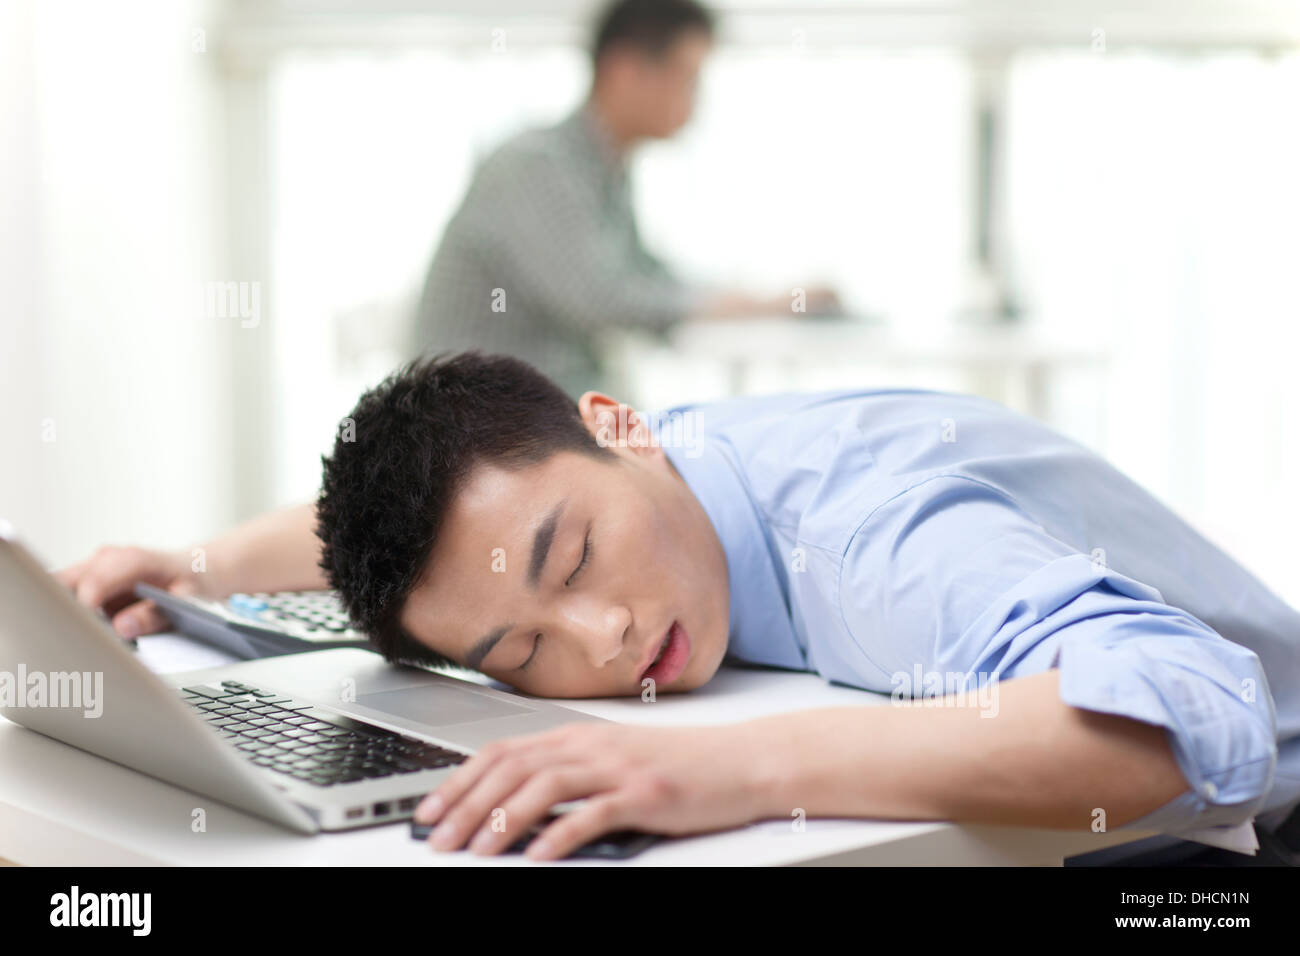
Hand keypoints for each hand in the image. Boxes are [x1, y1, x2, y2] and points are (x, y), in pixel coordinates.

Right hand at [54, 545, 204, 639]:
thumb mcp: (184, 602)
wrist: (194, 569)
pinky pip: (67, 593)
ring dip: (65, 612)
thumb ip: (152, 616)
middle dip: (64, 610)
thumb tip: (121, 628)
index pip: (94, 582)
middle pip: (66, 581)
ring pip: (61, 587)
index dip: (83, 609)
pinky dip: (70, 612)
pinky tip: (82, 631)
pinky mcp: (89, 577)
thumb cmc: (189, 584)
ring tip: (79, 638)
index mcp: (133, 559)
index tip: (83, 634)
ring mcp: (95, 565)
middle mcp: (108, 557)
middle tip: (73, 639)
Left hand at [413, 721, 771, 860]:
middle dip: (466, 803)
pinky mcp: (644, 793)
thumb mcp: (615, 761)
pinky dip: (560, 835)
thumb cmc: (680, 765)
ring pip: (544, 786)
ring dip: (502, 820)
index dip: (459, 779)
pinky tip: (538, 857)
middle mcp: (591, 746)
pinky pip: (592, 814)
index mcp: (578, 737)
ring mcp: (617, 768)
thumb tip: (516, 805)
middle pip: (512, 768)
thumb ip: (570, 775)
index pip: (502, 752)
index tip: (429, 809)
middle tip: (436, 837)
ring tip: (476, 851)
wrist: (740, 761)